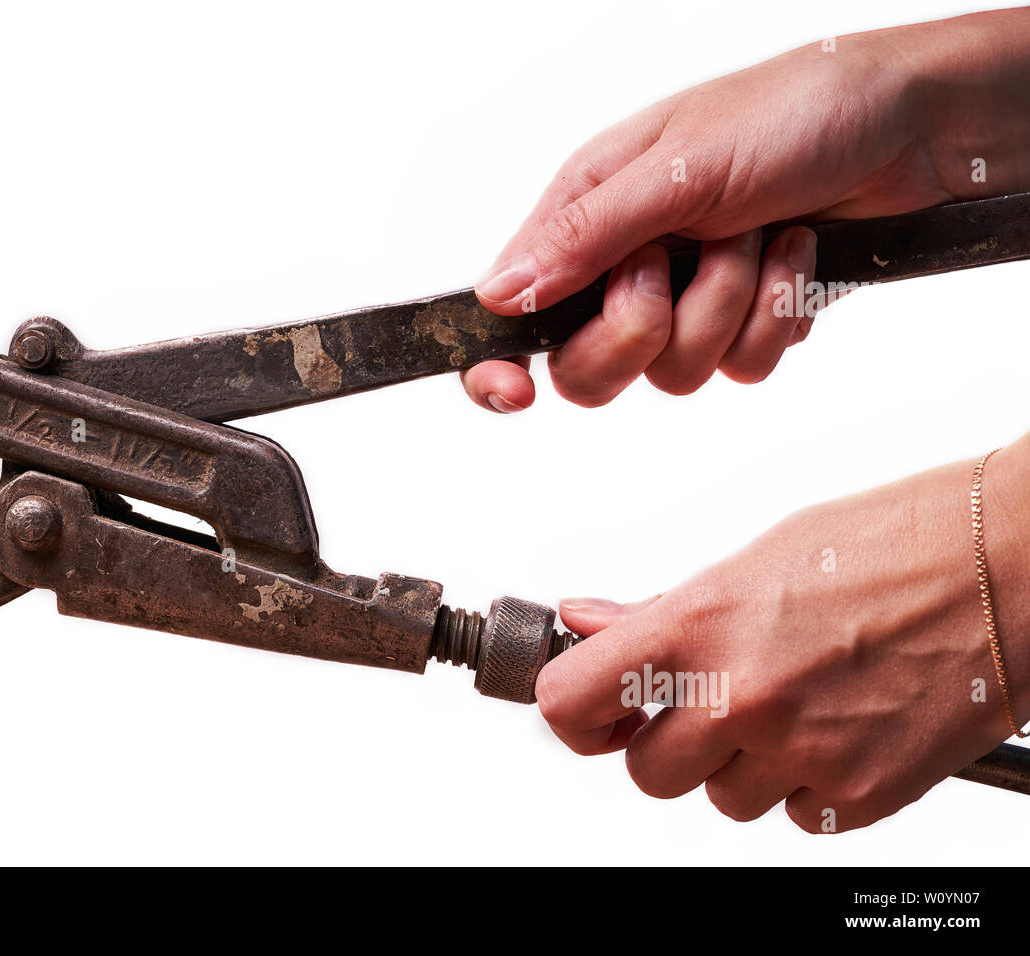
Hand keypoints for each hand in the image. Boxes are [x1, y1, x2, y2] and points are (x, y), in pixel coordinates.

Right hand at [465, 9, 1029, 411]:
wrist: (912, 126)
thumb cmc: (791, 112)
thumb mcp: (674, 167)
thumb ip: (585, 237)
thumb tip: (499, 295)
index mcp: (588, 216)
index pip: (514, 309)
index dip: (501, 362)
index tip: (514, 390)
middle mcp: (628, 263)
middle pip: (590, 368)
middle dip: (641, 331)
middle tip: (669, 272)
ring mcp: (688, 297)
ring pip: (674, 373)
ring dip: (727, 306)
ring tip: (756, 235)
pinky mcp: (746, 319)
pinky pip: (741, 369)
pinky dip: (774, 316)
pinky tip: (794, 254)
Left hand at [536, 436, 1029, 830]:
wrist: (1010, 563)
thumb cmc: (890, 542)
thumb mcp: (754, 560)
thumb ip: (662, 612)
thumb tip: (590, 625)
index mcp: (697, 626)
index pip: (571, 703)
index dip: (576, 714)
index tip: (595, 713)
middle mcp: (738, 696)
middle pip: (646, 773)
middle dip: (670, 744)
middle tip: (714, 702)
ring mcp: (800, 752)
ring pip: (722, 800)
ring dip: (743, 765)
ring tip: (798, 700)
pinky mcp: (860, 797)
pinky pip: (796, 816)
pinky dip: (809, 784)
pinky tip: (842, 725)